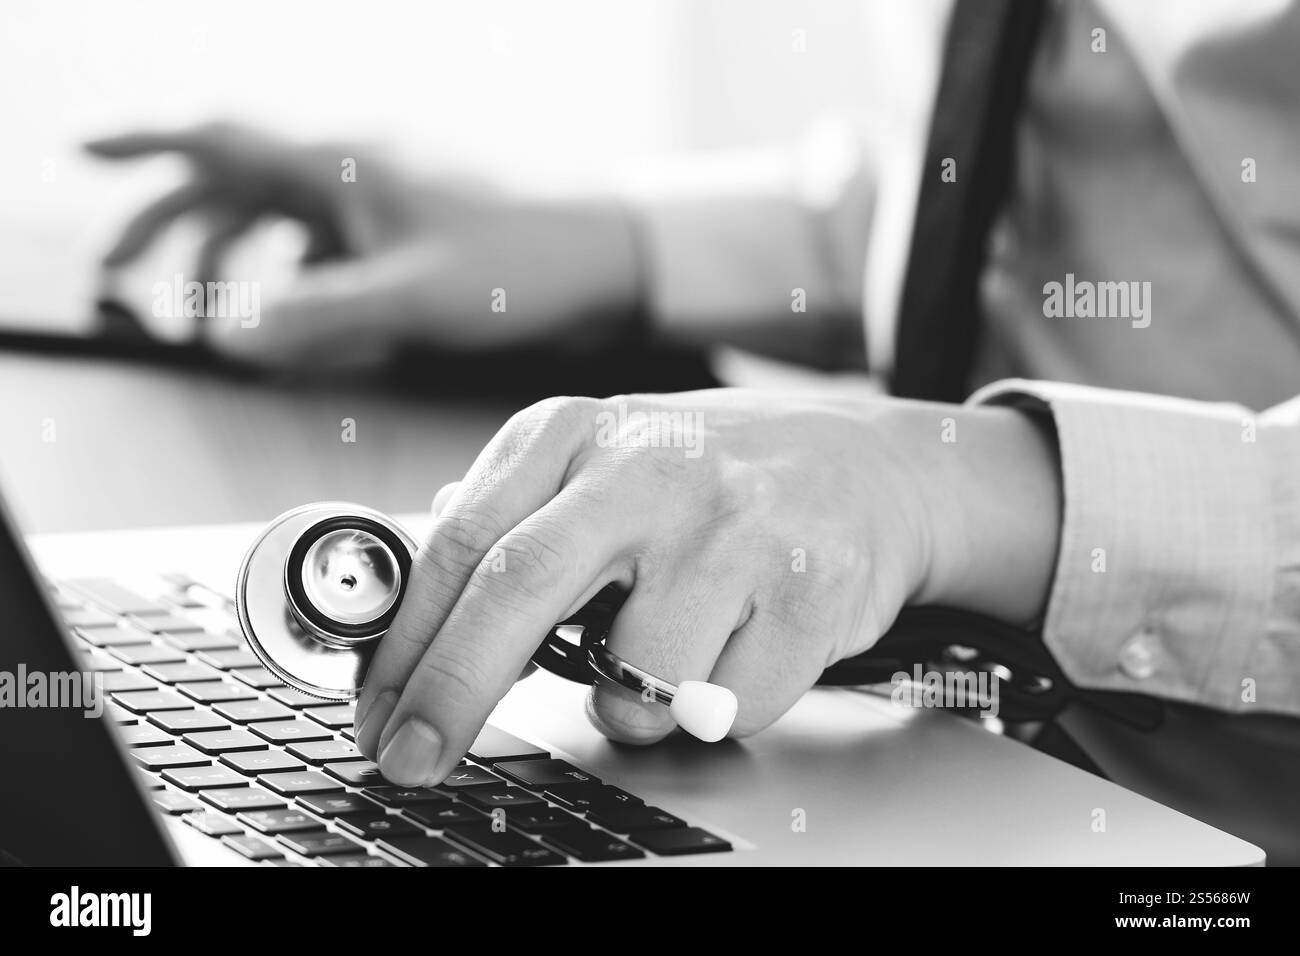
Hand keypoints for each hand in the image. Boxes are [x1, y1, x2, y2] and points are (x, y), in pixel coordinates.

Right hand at [85, 122, 640, 366]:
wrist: (612, 253)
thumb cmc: (527, 259)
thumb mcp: (411, 297)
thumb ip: (315, 319)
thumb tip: (229, 338)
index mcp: (339, 163)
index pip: (213, 139)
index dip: (138, 145)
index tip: (80, 153)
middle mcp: (348, 171)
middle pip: (227, 187)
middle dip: (166, 232)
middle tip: (122, 283)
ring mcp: (377, 199)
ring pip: (276, 224)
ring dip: (231, 267)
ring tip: (204, 321)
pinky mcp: (407, 229)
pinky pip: (327, 254)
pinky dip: (298, 286)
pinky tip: (297, 326)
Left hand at [352, 389, 1061, 785]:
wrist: (873, 468)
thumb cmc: (718, 479)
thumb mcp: (602, 466)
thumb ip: (513, 522)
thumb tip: (417, 608)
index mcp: (578, 434)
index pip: (463, 542)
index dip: (407, 643)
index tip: (381, 716)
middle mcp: (649, 467)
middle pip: (517, 589)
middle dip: (452, 693)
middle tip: (415, 760)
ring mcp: (733, 525)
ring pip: (631, 682)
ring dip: (632, 704)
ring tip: (674, 649)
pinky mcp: (806, 587)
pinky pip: (723, 709)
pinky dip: (716, 706)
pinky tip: (742, 643)